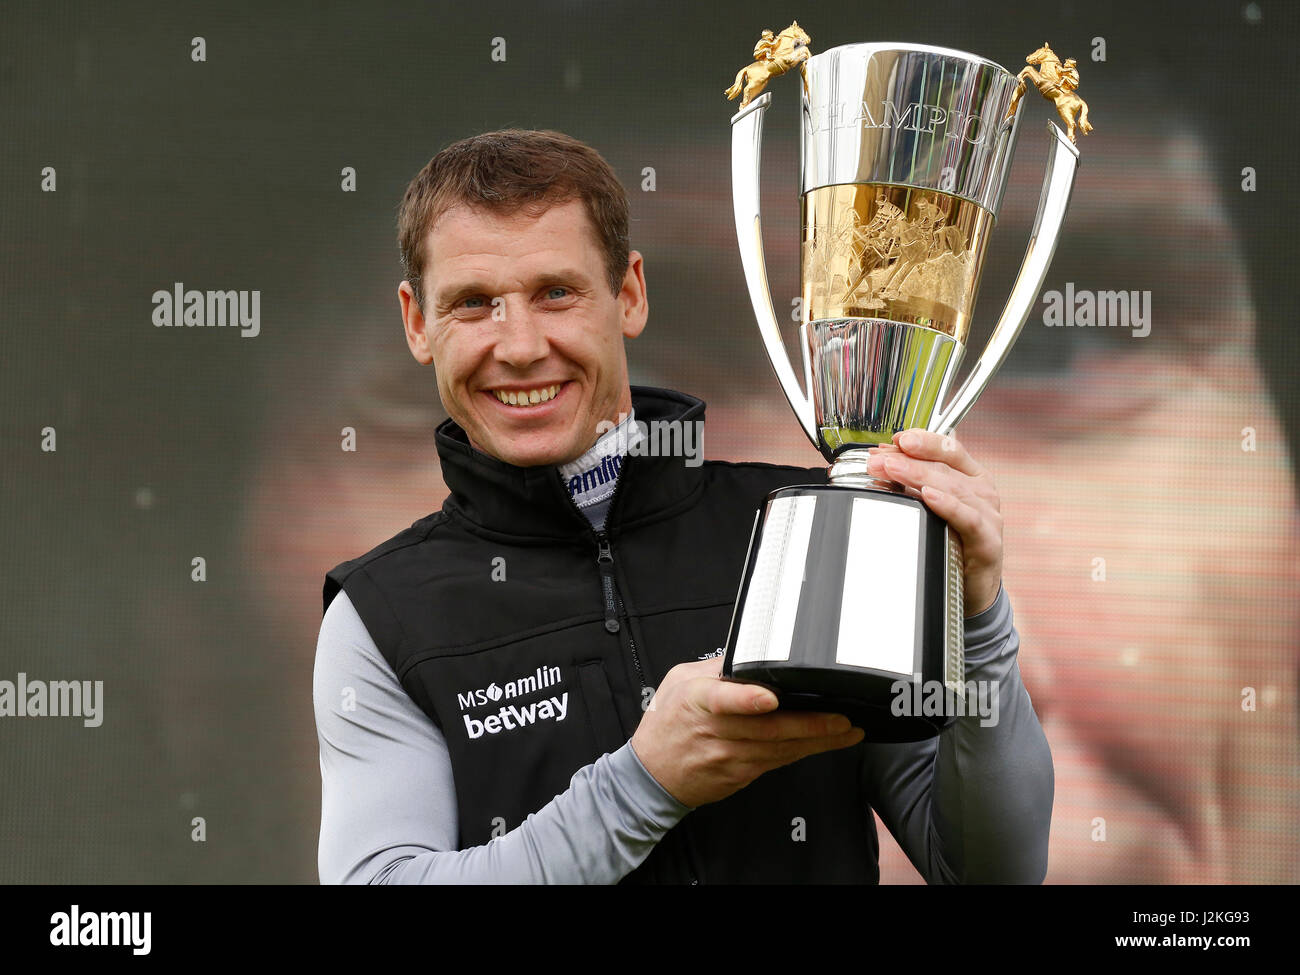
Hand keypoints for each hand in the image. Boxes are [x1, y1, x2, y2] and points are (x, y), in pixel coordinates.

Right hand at [630, 658, 864, 808]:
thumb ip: (716, 668)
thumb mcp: (680, 681)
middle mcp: (716, 731)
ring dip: (817, 741)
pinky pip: (777, 762)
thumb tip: (752, 651)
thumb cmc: (666, 723)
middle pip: (767, 729)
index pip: (722, 700)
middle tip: (841, 717)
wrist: (650, 775)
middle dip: (810, 724)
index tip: (770, 698)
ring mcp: (729, 756)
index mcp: (697, 700)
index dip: (747, 700)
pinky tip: (824, 744)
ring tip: (847, 731)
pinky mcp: (740, 774)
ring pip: (780, 749)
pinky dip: (802, 752)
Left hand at [865, 429, 1002, 616]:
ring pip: (952, 488)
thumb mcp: (932, 507)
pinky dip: (947, 505)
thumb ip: (913, 482)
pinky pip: (967, 519)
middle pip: (944, 467)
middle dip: (908, 460)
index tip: (897, 439)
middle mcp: (982, 491)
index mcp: (971, 477)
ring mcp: (988, 514)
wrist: (973, 587)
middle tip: (879, 459)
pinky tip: (929, 496)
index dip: (924, 441)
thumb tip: (882, 459)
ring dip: (918, 476)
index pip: (949, 449)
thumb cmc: (952, 542)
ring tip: (892, 469)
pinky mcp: (988, 541)